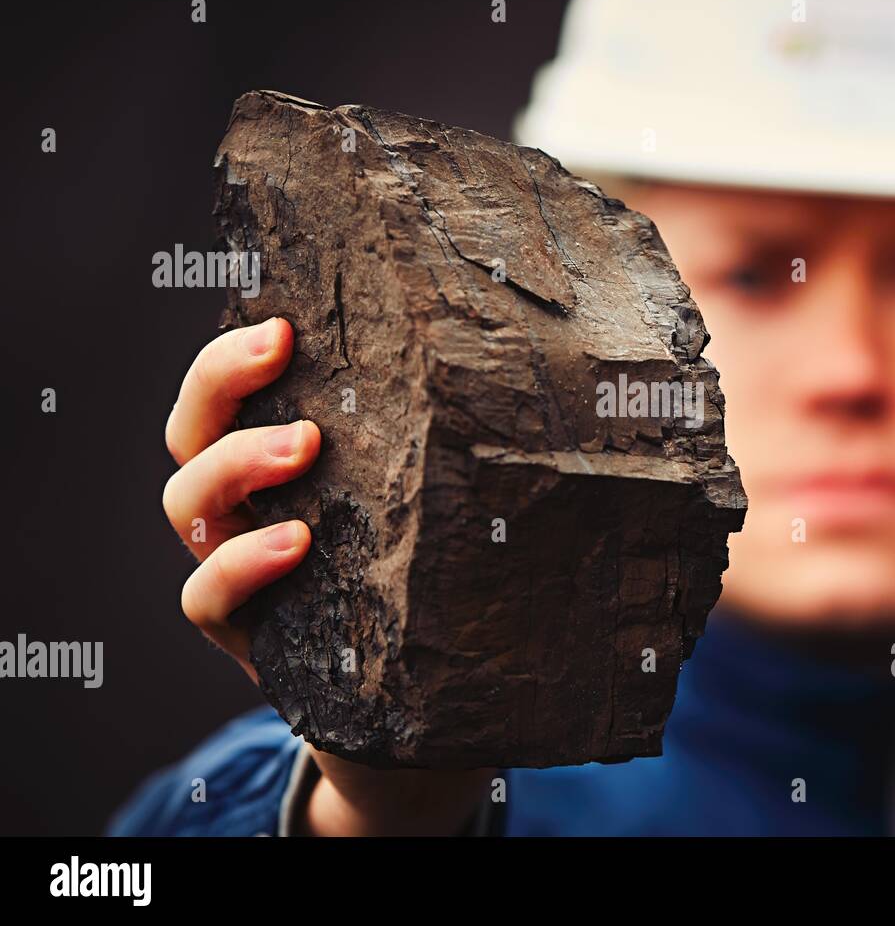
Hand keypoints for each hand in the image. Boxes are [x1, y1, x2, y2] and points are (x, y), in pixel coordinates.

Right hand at [162, 317, 492, 833]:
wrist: (434, 718)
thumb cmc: (448, 590)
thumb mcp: (448, 508)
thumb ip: (470, 449)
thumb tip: (561, 372)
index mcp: (289, 463)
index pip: (235, 391)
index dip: (238, 352)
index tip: (287, 321)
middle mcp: (250, 507)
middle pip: (193, 431)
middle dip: (223, 383)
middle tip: (279, 353)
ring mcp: (242, 572)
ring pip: (187, 504)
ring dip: (234, 466)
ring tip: (303, 449)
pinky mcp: (251, 638)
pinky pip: (205, 597)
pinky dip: (239, 565)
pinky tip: (296, 546)